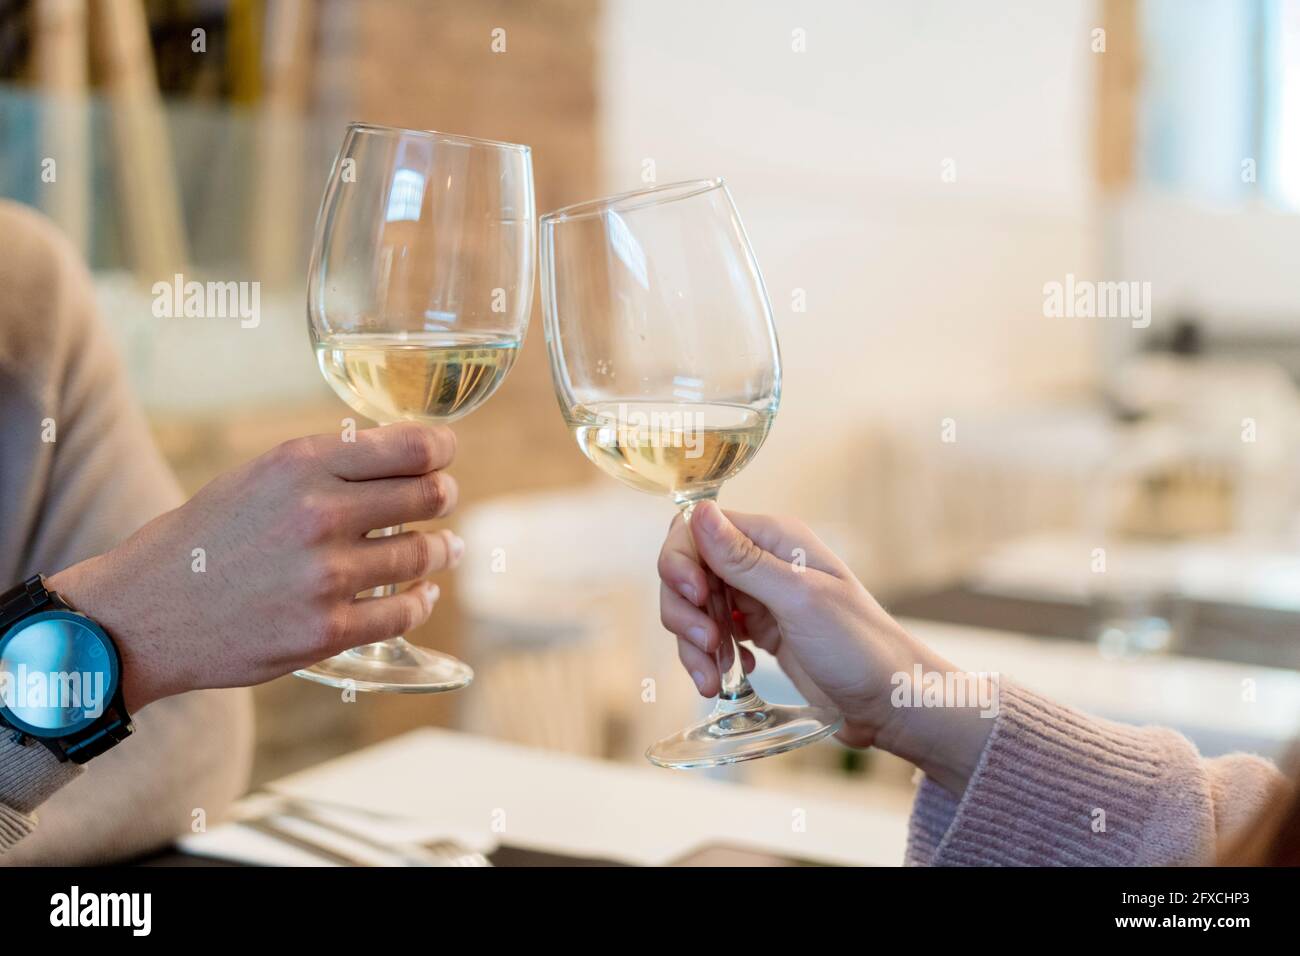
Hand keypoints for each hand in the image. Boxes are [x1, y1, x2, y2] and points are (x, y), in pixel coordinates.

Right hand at [48, 423, 462, 711]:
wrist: (143, 616)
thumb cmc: (204, 539)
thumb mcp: (258, 478)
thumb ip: (326, 466)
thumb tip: (400, 455)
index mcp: (301, 464)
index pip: (410, 446)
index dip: (440, 448)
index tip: (445, 453)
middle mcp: (318, 514)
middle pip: (428, 495)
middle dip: (444, 495)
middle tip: (445, 499)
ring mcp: (325, 576)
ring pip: (423, 554)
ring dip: (442, 550)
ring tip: (446, 548)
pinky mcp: (326, 631)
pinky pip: (404, 613)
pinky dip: (422, 601)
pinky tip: (423, 594)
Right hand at [657, 501, 993, 793]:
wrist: (891, 703)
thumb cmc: (859, 647)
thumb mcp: (798, 600)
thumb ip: (744, 559)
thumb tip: (698, 512)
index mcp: (774, 539)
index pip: (697, 529)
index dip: (682, 561)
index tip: (696, 597)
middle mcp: (762, 562)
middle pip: (688, 570)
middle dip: (684, 609)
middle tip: (708, 644)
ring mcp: (758, 599)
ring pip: (694, 607)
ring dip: (692, 643)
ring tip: (714, 678)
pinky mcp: (758, 632)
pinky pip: (712, 636)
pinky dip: (709, 658)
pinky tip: (730, 676)